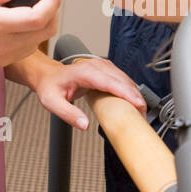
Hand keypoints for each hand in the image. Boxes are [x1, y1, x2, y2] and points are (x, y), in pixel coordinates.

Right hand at [0, 0, 62, 81]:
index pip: (39, 16)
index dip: (53, 0)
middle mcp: (3, 45)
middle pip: (46, 30)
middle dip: (54, 9)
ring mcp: (3, 57)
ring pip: (40, 40)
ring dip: (45, 22)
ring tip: (36, 4)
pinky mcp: (1, 63)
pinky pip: (28, 48)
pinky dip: (34, 33)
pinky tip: (22, 21)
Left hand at [32, 56, 146, 130]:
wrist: (48, 75)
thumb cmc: (50, 87)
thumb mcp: (52, 103)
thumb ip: (68, 114)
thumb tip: (85, 125)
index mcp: (85, 72)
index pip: (111, 82)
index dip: (126, 93)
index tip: (139, 105)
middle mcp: (96, 66)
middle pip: (123, 81)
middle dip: (136, 98)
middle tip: (142, 118)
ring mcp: (103, 66)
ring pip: (126, 80)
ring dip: (135, 95)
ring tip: (140, 114)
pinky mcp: (107, 70)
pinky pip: (123, 80)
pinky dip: (130, 91)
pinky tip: (133, 104)